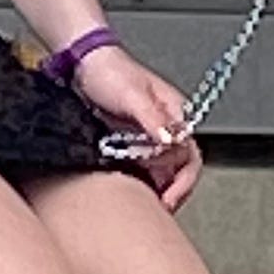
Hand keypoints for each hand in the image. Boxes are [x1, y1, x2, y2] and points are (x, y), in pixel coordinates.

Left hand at [72, 45, 202, 210]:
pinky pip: (141, 170)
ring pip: (162, 172)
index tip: (169, 198)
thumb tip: (170, 142)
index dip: (183, 180)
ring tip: (143, 204)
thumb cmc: (110, 71)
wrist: (83, 65)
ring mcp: (147, 137)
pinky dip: (139, 183)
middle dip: (173, 191)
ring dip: (156, 189)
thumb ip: (152, 118)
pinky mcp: (130, 144)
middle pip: (180, 169)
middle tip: (159, 209)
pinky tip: (130, 192)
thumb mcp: (131, 95)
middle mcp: (165, 128)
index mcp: (175, 114)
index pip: (190, 154)